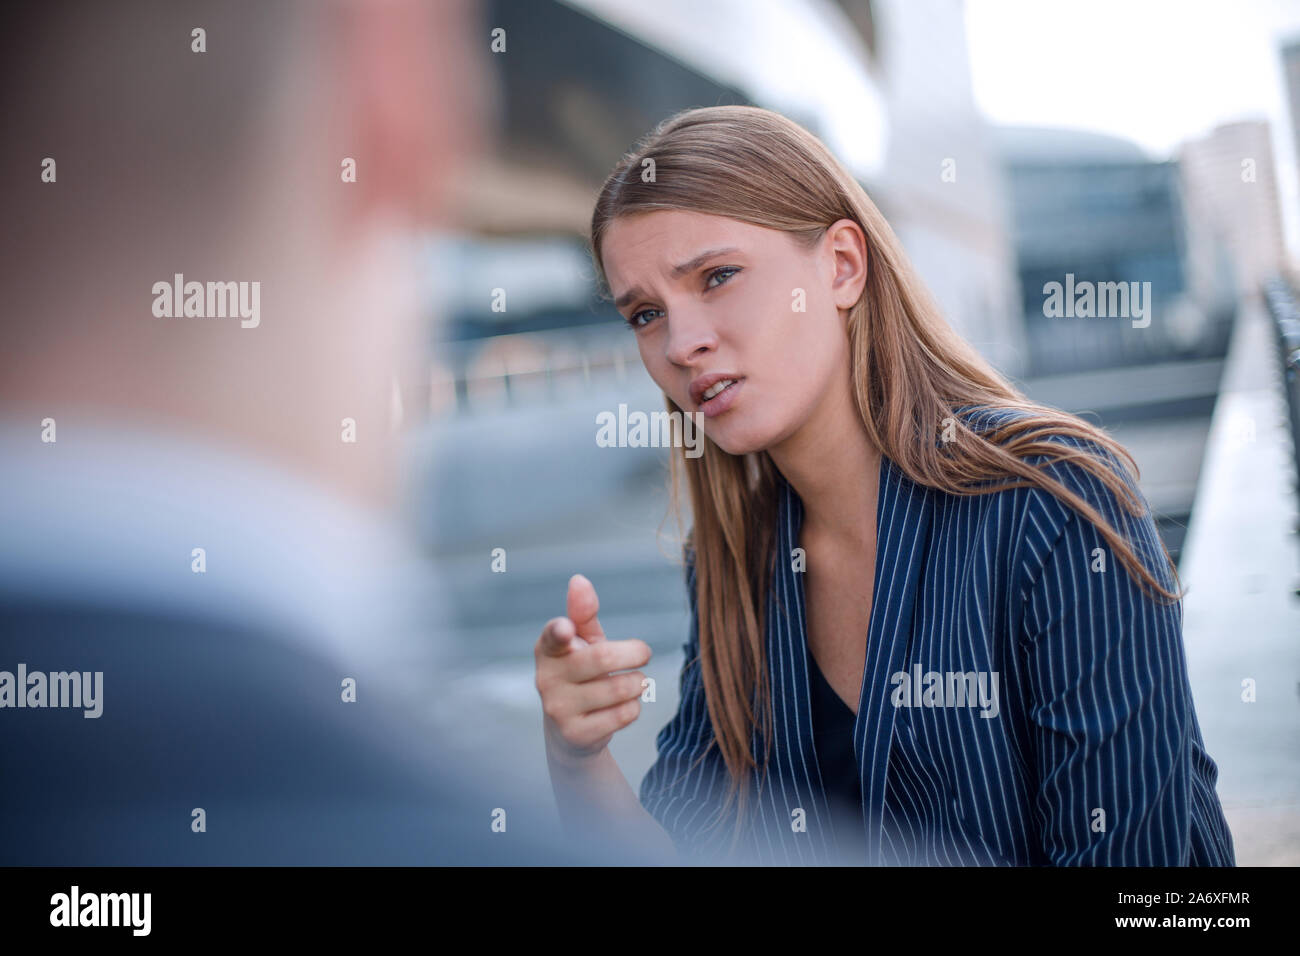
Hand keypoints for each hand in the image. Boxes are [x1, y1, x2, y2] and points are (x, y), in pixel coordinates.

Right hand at [534, 573, 651, 763]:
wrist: (572, 731)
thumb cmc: (582, 674)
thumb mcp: (583, 642)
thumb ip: (583, 613)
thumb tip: (579, 580)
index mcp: (548, 649)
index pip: (552, 637)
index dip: (560, 632)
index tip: (567, 629)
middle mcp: (546, 678)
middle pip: (602, 658)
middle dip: (634, 653)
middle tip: (644, 653)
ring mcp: (558, 709)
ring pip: (619, 688)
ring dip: (638, 682)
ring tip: (635, 682)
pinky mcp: (576, 734)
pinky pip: (623, 714)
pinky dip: (634, 706)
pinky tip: (626, 705)